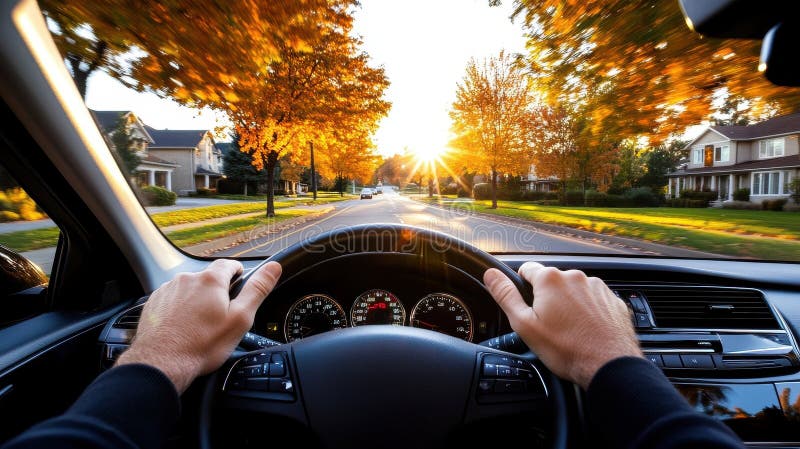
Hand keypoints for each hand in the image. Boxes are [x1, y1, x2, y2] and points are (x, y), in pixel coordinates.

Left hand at [117, 260, 281, 392]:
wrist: (162, 363)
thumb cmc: (202, 345)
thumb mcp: (240, 318)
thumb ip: (258, 289)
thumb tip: (273, 267)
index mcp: (211, 280)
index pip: (230, 264)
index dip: (239, 273)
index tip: (240, 285)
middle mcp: (187, 279)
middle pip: (209, 278)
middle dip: (217, 292)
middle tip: (221, 315)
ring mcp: (168, 290)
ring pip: (190, 289)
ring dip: (197, 300)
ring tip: (200, 325)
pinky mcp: (154, 303)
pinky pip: (173, 299)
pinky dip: (179, 308)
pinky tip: (183, 327)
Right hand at [484, 262, 640, 389]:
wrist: (608, 366)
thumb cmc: (566, 349)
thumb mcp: (524, 324)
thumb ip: (505, 295)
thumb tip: (491, 275)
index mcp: (550, 279)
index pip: (527, 269)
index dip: (522, 287)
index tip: (527, 305)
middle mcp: (575, 276)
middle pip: (552, 281)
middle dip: (547, 298)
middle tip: (548, 325)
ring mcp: (597, 287)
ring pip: (574, 290)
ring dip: (569, 304)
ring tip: (569, 330)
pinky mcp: (612, 299)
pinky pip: (594, 299)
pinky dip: (588, 311)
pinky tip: (586, 330)